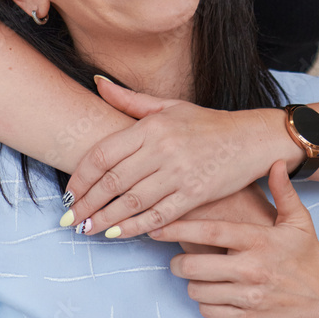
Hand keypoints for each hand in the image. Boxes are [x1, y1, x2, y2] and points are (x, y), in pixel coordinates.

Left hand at [62, 79, 291, 237]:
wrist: (250, 139)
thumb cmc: (206, 123)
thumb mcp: (169, 106)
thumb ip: (130, 100)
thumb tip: (97, 83)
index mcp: (153, 126)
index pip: (104, 154)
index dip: (80, 177)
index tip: (68, 194)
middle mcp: (163, 148)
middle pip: (113, 181)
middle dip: (86, 204)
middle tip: (68, 220)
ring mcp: (179, 173)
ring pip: (131, 201)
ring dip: (104, 219)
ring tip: (86, 230)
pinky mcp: (194, 194)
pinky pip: (157, 216)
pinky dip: (133, 228)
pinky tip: (116, 234)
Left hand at [155, 161, 318, 317]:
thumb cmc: (308, 258)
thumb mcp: (299, 222)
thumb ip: (283, 191)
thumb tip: (276, 161)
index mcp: (259, 241)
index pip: (209, 233)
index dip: (178, 228)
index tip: (157, 226)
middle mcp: (251, 269)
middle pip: (194, 267)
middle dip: (177, 262)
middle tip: (176, 259)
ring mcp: (248, 297)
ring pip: (198, 291)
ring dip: (192, 283)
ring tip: (197, 275)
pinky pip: (209, 312)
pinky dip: (206, 303)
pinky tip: (213, 293)